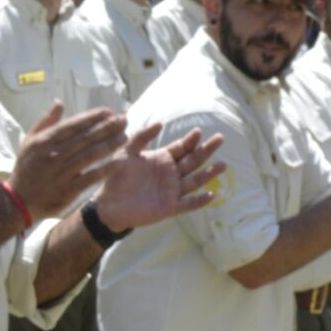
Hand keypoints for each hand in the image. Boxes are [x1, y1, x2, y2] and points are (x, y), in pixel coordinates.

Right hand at [9, 103, 129, 217]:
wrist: (18, 200)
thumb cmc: (25, 168)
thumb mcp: (29, 142)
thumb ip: (45, 121)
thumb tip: (59, 102)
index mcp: (45, 141)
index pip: (74, 125)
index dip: (93, 117)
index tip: (109, 111)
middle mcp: (54, 155)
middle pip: (85, 138)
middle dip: (107, 127)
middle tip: (124, 120)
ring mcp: (61, 173)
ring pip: (90, 155)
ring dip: (109, 145)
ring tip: (124, 137)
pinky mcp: (67, 190)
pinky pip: (90, 177)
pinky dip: (105, 170)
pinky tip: (119, 162)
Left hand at [88, 123, 225, 231]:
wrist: (108, 204)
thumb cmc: (116, 177)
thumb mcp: (126, 153)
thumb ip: (141, 137)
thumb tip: (160, 123)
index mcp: (163, 159)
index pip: (181, 148)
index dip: (190, 140)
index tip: (198, 131)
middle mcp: (171, 174)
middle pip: (193, 160)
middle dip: (206, 150)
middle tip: (220, 138)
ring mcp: (172, 191)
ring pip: (195, 181)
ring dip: (209, 174)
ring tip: (222, 165)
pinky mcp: (170, 207)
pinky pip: (188, 204)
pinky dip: (200, 201)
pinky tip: (211, 195)